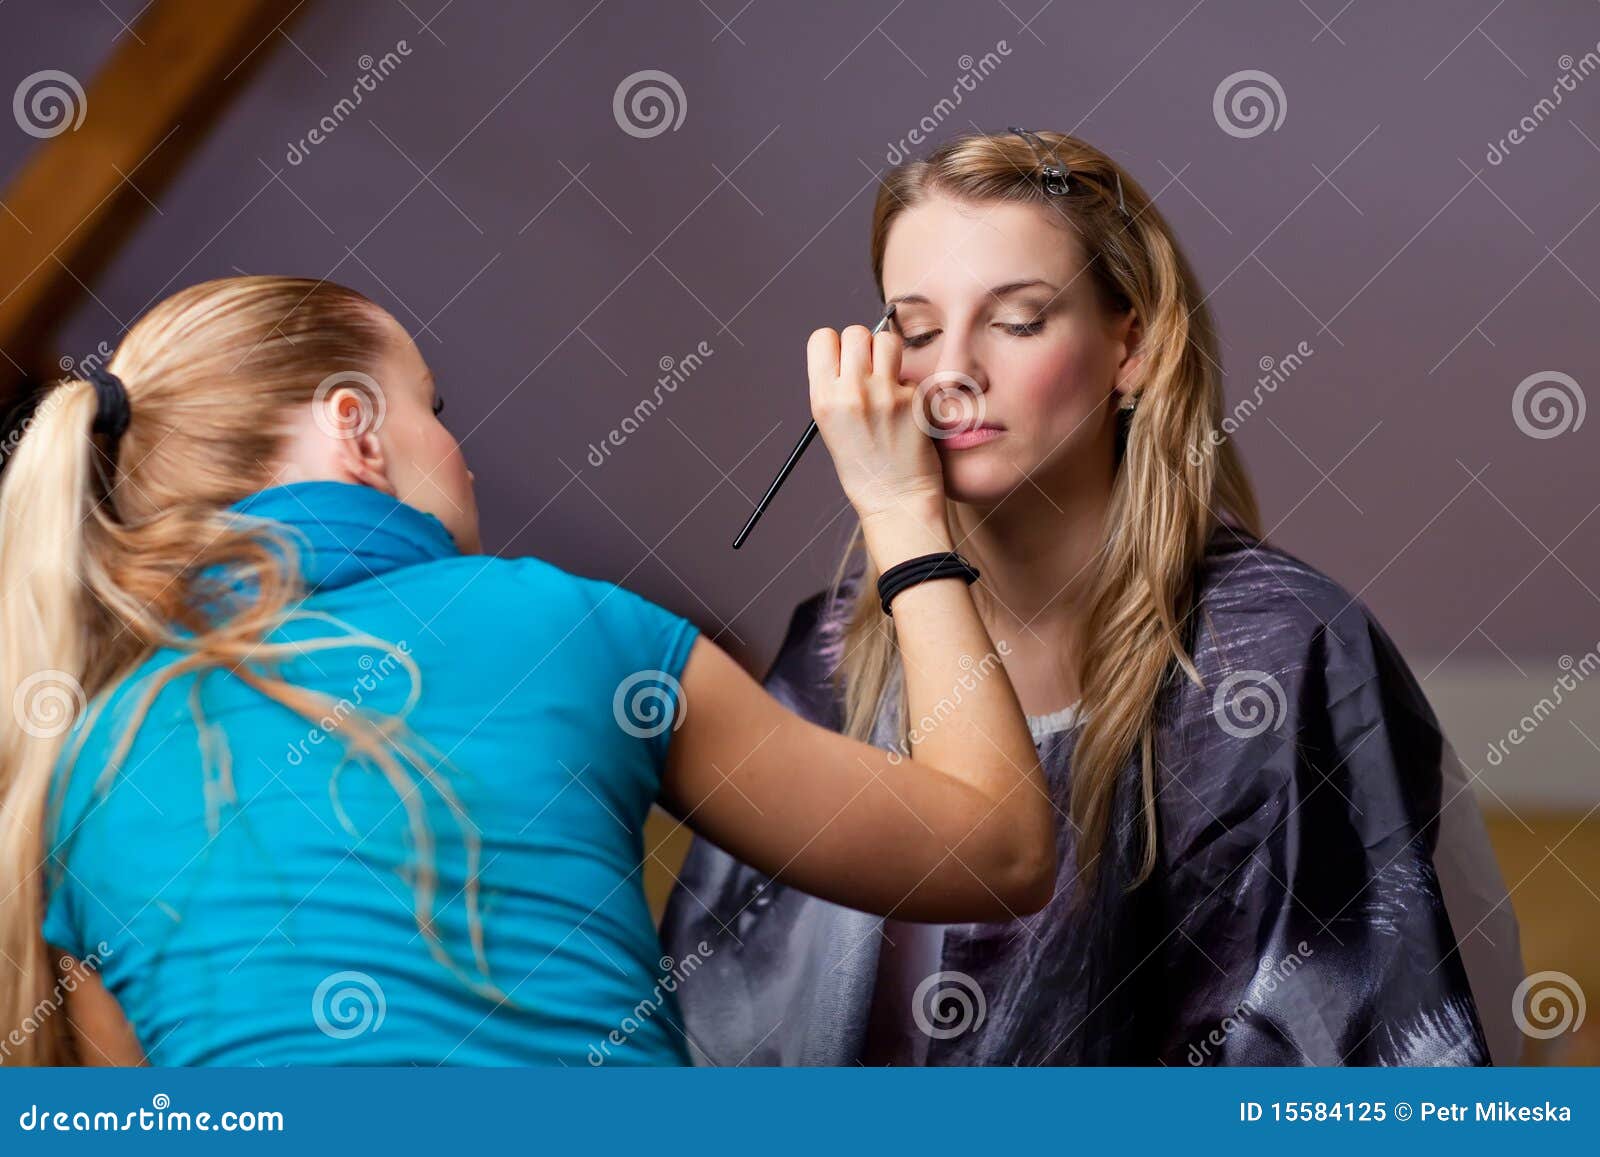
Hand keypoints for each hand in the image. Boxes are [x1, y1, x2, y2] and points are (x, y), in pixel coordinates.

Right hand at [807, 323, 945, 524]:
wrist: (895, 500)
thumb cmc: (864, 467)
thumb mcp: (831, 427)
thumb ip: (836, 388)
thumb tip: (850, 354)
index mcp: (823, 399)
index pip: (822, 338)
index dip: (835, 346)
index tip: (844, 362)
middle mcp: (851, 393)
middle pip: (855, 332)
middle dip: (863, 346)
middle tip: (870, 371)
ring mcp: (884, 394)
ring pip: (887, 341)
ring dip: (890, 356)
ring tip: (889, 383)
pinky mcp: (914, 400)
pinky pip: (910, 373)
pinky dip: (910, 387)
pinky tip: (907, 412)